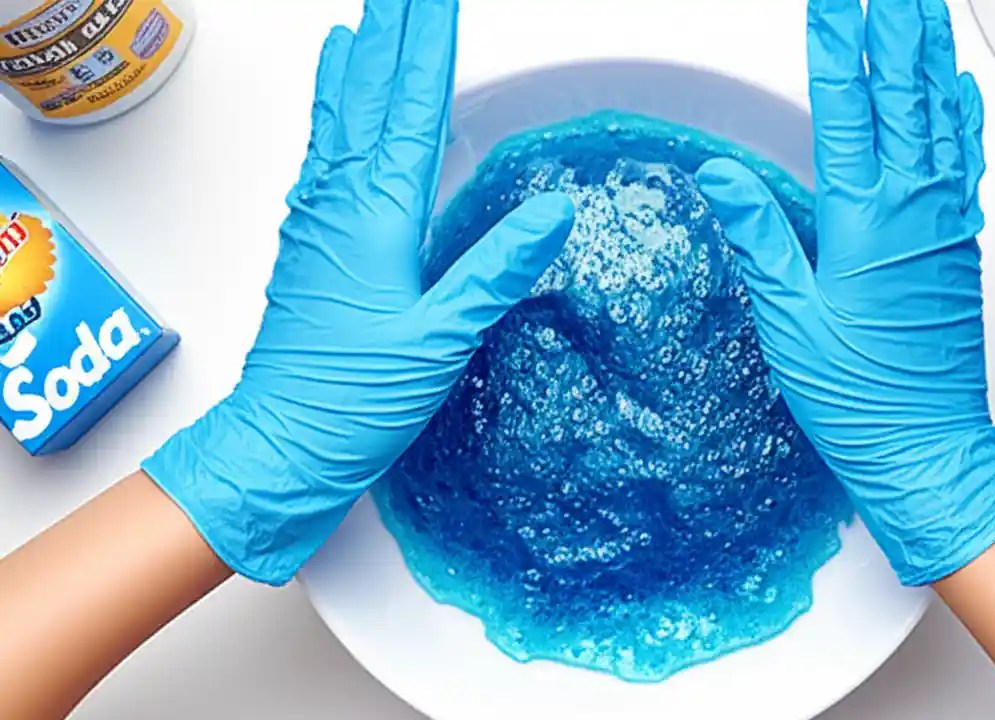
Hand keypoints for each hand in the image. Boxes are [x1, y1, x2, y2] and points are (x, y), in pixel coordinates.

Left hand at [143, 0, 574, 585]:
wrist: (280, 443)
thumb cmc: (354, 399)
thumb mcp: (439, 339)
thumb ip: (494, 270)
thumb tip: (552, 210)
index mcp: (377, 216)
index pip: (414, 108)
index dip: (429, 43)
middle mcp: (341, 204)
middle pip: (373, 97)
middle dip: (394, 34)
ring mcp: (318, 221)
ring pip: (342, 120)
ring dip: (358, 66)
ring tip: (363, 23)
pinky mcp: (310, 245)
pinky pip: (324, 156)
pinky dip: (332, 115)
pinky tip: (335, 110)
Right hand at [695, 0, 994, 585]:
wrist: (928, 447)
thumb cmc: (859, 395)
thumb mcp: (788, 320)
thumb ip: (760, 236)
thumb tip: (722, 174)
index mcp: (863, 222)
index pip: (846, 107)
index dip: (836, 44)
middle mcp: (914, 209)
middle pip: (902, 93)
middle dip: (891, 26)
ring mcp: (945, 222)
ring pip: (940, 114)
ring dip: (928, 53)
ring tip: (922, 8)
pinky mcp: (961, 243)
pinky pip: (966, 160)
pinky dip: (962, 114)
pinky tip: (959, 87)